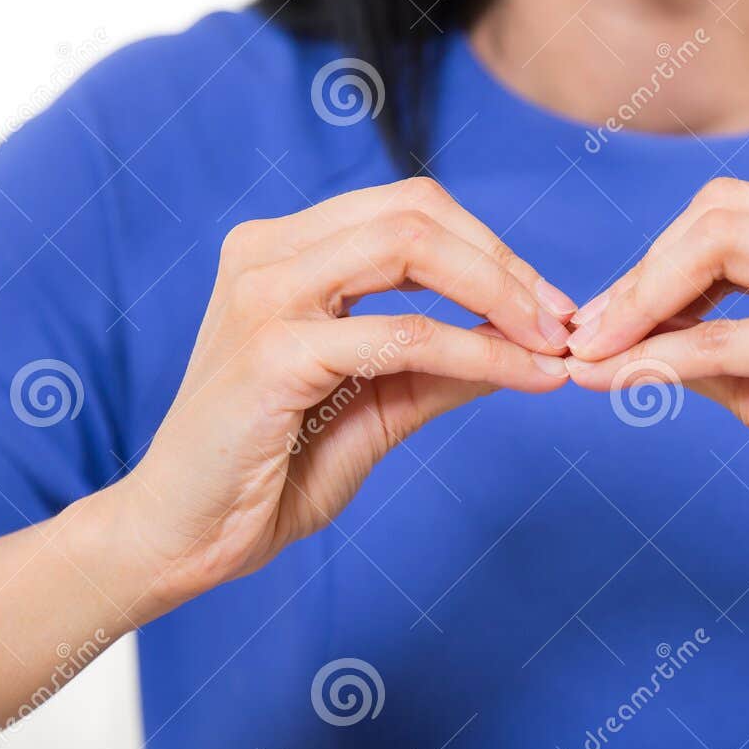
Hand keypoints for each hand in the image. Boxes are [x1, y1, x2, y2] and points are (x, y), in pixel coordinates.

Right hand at [94, 177, 573, 615]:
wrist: (185, 537)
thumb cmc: (270, 473)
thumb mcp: (375, 406)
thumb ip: (439, 366)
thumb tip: (526, 344)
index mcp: (284, 251)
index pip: (407, 210)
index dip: (491, 250)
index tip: (548, 306)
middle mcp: (267, 253)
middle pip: (415, 211)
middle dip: (506, 264)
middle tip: (563, 323)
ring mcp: (264, 294)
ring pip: (411, 250)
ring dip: (500, 294)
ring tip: (553, 345)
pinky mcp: (272, 350)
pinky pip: (403, 335)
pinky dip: (476, 351)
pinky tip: (520, 376)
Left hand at [562, 179, 748, 634]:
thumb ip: (724, 357)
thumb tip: (639, 341)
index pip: (737, 210)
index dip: (660, 258)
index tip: (612, 318)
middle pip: (720, 211)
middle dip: (638, 272)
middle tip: (589, 334)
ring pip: (719, 247)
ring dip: (636, 305)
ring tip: (588, 354)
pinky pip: (727, 339)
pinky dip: (659, 359)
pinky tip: (618, 384)